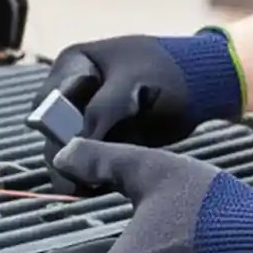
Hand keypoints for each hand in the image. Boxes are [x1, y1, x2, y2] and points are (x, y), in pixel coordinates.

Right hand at [33, 30, 244, 193]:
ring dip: (74, 167)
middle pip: (51, 129)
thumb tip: (74, 144)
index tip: (73, 144)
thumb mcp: (130, 84)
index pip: (47, 100)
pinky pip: (87, 158)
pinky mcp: (104, 138)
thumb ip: (100, 110)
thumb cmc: (167, 70)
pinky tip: (99, 184)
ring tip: (87, 186)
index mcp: (73, 65)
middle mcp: (73, 91)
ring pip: (66, 148)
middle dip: (62, 151)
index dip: (56, 123)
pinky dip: (91, 172)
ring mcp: (87, 116)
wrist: (205, 82)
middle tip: (74, 176)